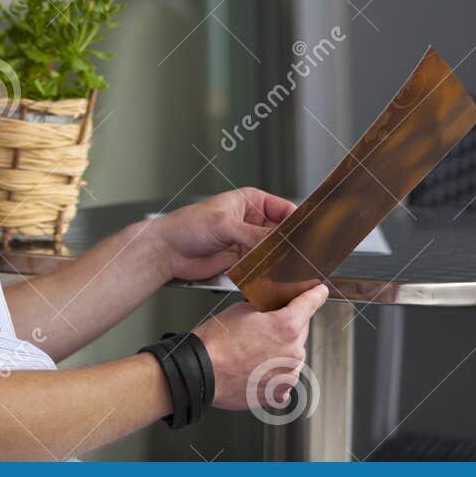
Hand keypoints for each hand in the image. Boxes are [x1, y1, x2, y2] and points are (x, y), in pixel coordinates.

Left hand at [155, 187, 296, 281]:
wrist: (168, 251)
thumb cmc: (188, 226)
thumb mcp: (224, 225)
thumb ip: (253, 234)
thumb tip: (277, 241)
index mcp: (250, 201)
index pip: (284, 209)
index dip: (296, 221)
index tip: (307, 234)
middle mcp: (252, 220)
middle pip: (281, 231)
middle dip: (288, 243)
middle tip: (298, 255)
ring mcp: (247, 241)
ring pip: (272, 250)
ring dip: (277, 258)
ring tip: (286, 267)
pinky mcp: (241, 260)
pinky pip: (261, 265)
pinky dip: (266, 270)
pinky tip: (270, 275)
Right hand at [193, 284, 329, 410]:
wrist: (201, 373)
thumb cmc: (216, 342)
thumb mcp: (242, 310)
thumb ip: (266, 308)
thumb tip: (273, 307)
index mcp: (286, 326)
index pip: (310, 303)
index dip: (315, 294)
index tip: (320, 291)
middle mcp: (292, 352)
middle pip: (300, 330)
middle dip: (288, 325)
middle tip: (264, 326)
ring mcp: (287, 375)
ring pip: (293, 355)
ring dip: (281, 350)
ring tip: (254, 350)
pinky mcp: (278, 393)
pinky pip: (284, 376)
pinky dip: (275, 371)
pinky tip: (256, 367)